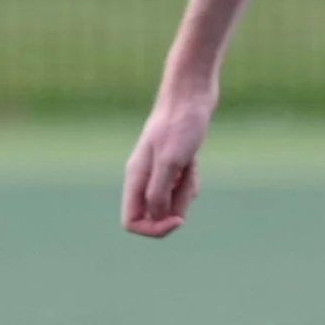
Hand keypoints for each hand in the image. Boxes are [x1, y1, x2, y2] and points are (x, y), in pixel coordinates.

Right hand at [122, 86, 214, 236]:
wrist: (192, 95)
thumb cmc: (180, 124)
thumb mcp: (171, 161)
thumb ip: (159, 192)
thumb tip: (155, 217)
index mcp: (135, 178)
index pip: (131, 222)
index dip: (154, 229)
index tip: (177, 220)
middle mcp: (142, 178)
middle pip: (155, 215)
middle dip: (177, 206)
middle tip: (186, 179)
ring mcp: (156, 172)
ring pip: (170, 203)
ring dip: (185, 192)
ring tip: (190, 165)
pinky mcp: (171, 166)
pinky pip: (180, 190)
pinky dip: (189, 182)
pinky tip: (193, 162)